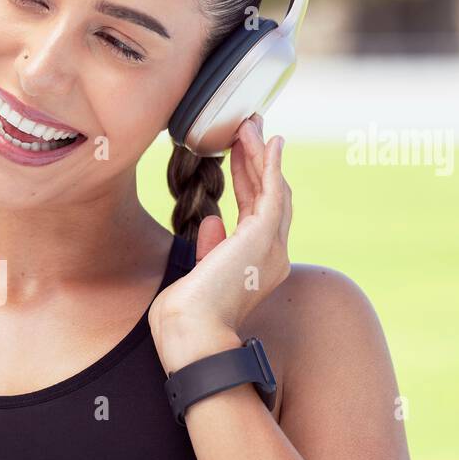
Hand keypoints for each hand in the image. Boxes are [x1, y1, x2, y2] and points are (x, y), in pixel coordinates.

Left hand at [149, 112, 290, 373]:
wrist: (190, 334)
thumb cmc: (186, 315)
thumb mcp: (199, 274)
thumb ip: (210, 247)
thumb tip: (211, 220)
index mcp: (256, 266)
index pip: (255, 213)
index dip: (249, 180)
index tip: (239, 154)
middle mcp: (271, 255)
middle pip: (269, 196)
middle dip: (258, 160)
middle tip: (250, 128)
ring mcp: (271, 246)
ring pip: (272, 189)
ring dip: (262, 155)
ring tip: (250, 125)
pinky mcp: (263, 237)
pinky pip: (272, 191)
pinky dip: (270, 164)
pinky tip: (267, 142)